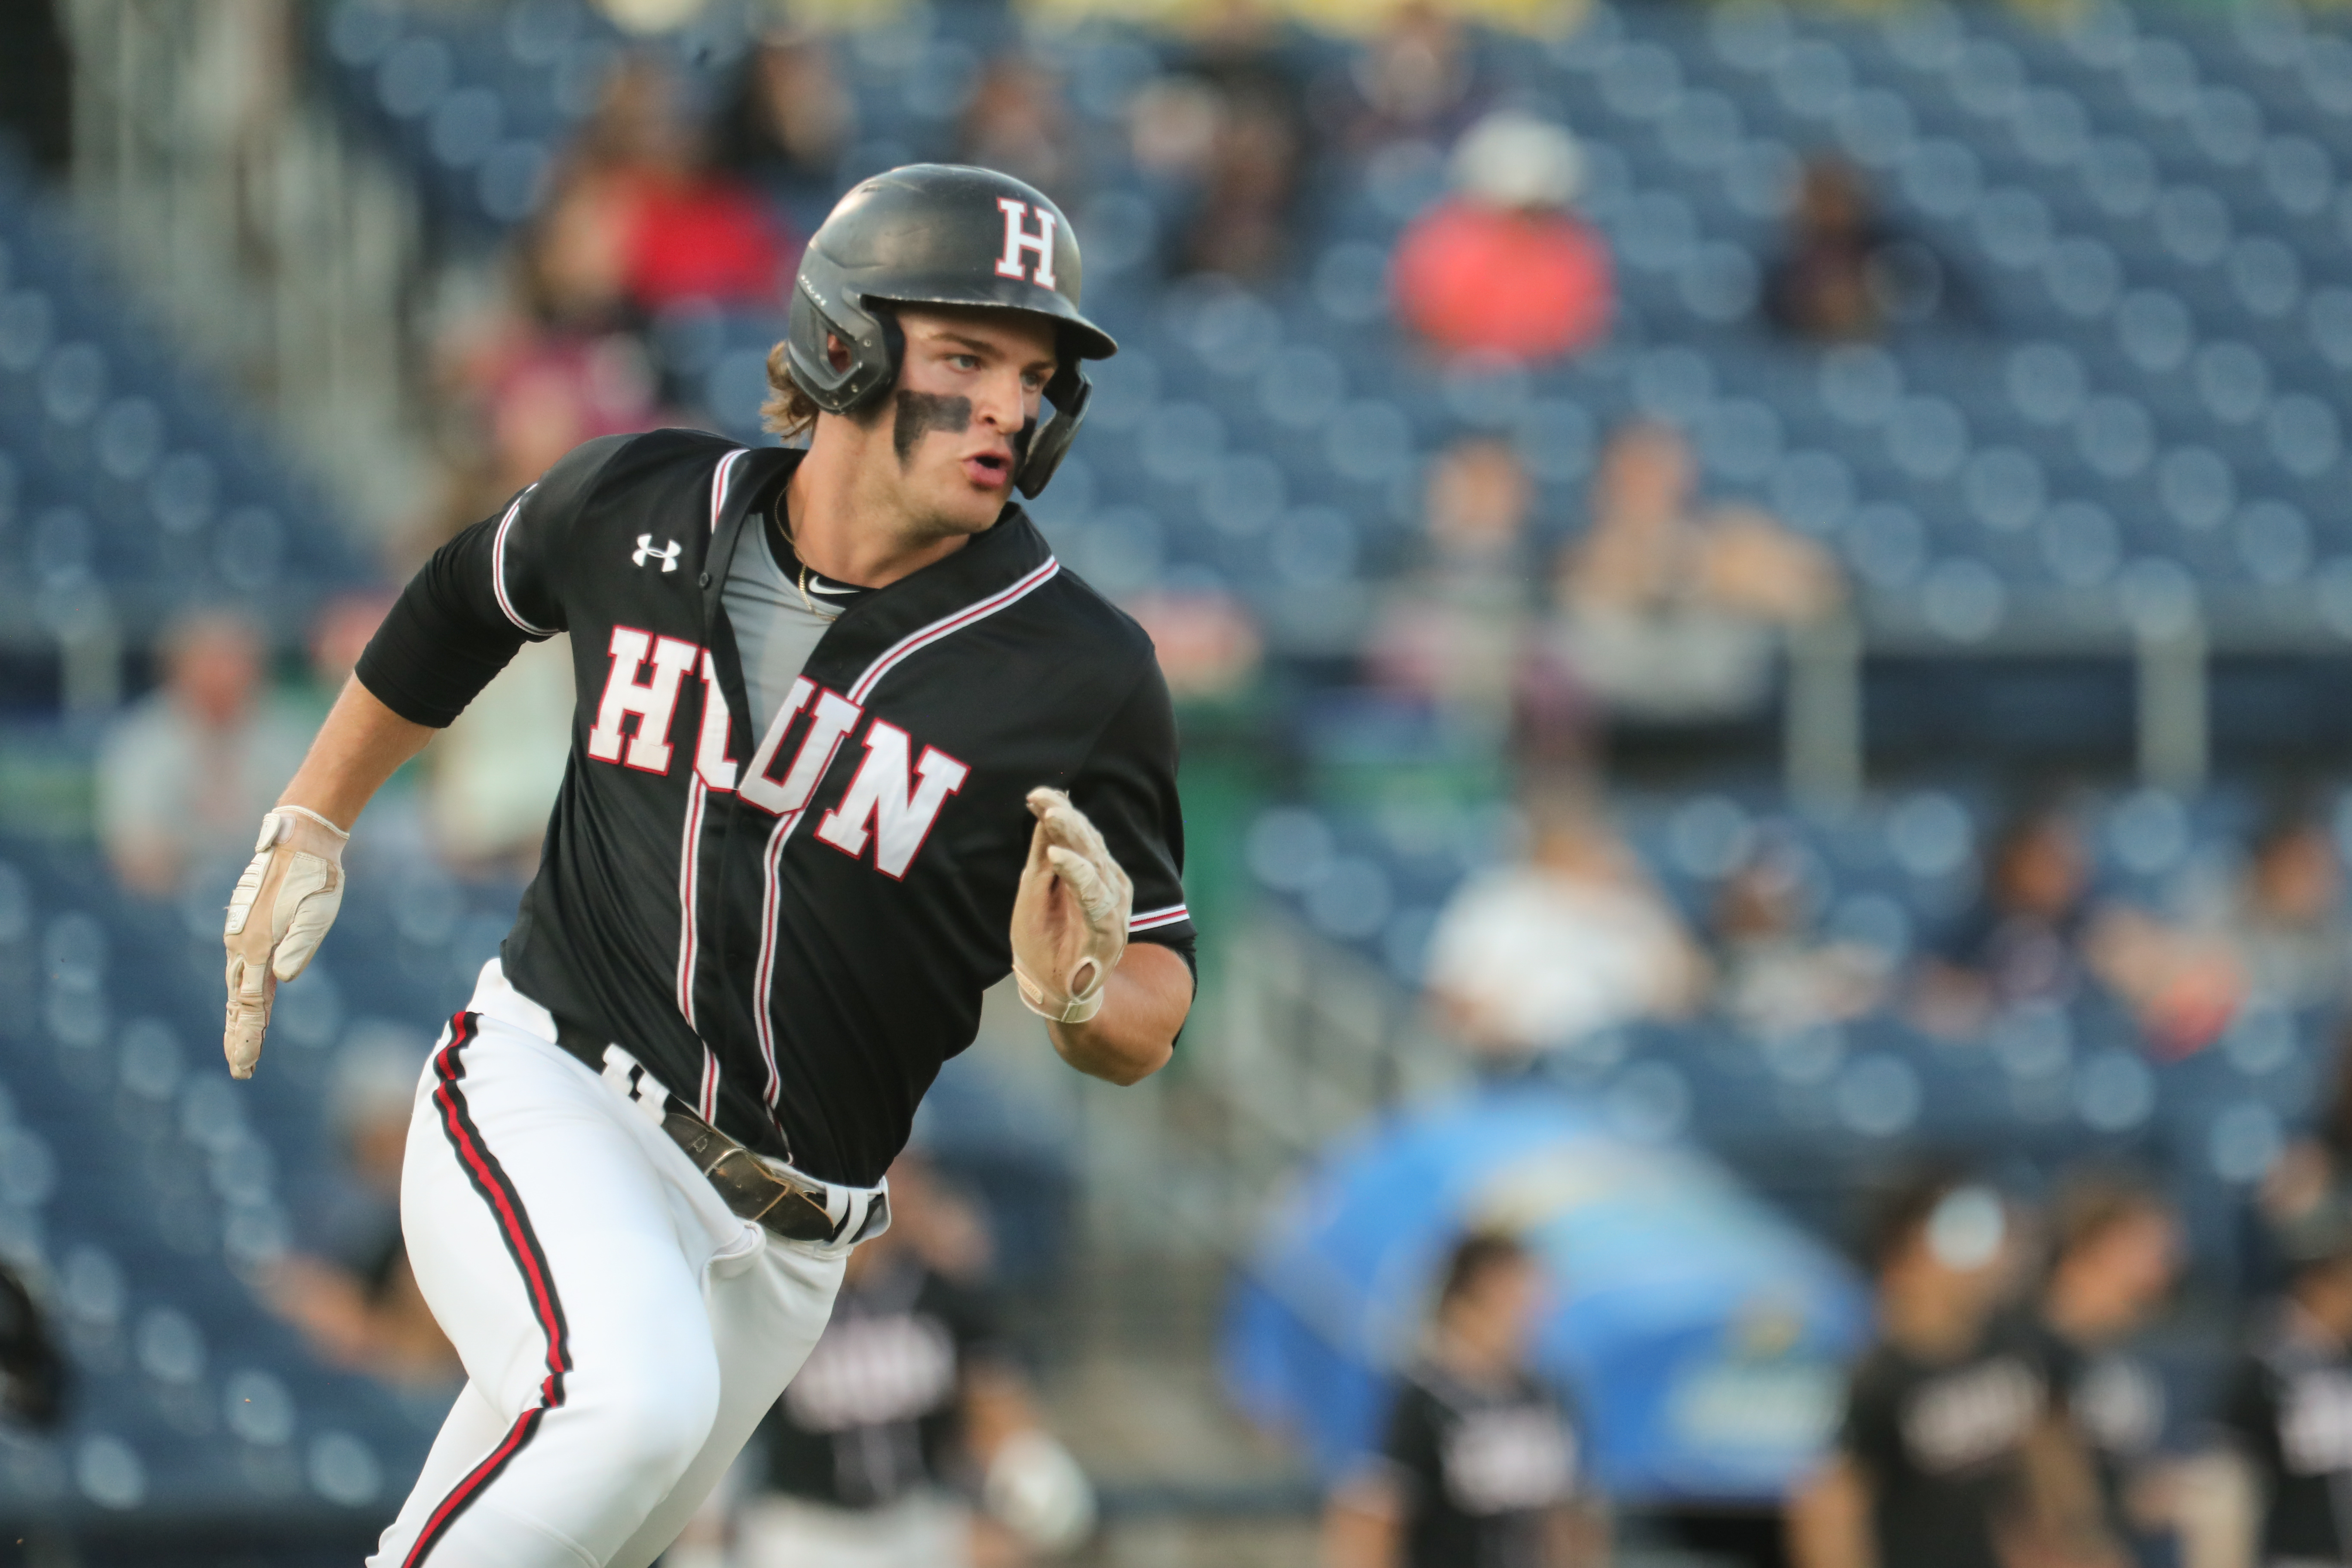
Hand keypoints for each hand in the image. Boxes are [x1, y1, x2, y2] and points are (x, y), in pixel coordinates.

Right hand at [222, 805, 348, 1078]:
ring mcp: (241, 936)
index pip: (248, 1006)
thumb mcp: (317, 911)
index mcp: (258, 947)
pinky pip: (241, 969)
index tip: (244, 1067)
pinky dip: (241, 992)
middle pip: (237, 1003)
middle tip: (241, 1069)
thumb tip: (281, 979)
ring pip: (236, 986)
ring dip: (238, 1018)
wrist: (299, 839)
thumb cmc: (314, 876)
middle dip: (239, 1037)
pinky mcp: (248, 927)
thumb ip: (300, 946)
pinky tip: (244, 1004)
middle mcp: (242, 945)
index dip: (246, 1038)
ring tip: (240, 1046)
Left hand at [1009, 787, 1130, 1024]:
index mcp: (1093, 873)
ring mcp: (1112, 908)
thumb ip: (1043, 856)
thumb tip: (1044, 810)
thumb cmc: (1045, 941)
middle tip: (1042, 797)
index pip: (1079, 835)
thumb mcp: (1035, 891)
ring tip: (1052, 816)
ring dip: (1073, 837)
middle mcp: (1108, 885)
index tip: (1035, 794)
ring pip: (1095, 864)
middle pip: (1089, 844)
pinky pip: (1094, 898)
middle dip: (1066, 817)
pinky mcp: (1108, 931)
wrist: (1056, 993)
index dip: (1060, 811)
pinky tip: (1060, 858)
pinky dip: (1077, 875)